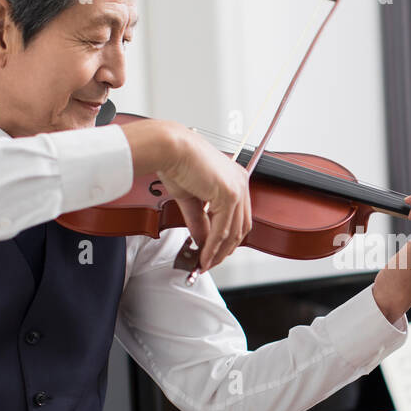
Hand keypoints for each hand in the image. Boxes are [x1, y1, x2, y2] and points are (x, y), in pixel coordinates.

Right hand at [122, 119, 251, 270]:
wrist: (169, 148)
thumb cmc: (176, 162)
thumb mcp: (190, 199)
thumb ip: (200, 221)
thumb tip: (203, 242)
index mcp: (235, 180)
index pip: (238, 218)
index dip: (227, 239)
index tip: (214, 252)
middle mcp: (240, 183)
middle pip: (240, 228)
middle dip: (224, 249)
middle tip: (210, 262)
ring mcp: (237, 188)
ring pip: (232, 232)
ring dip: (218, 251)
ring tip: (205, 262)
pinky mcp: (229, 194)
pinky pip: (222, 229)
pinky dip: (212, 246)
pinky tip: (204, 255)